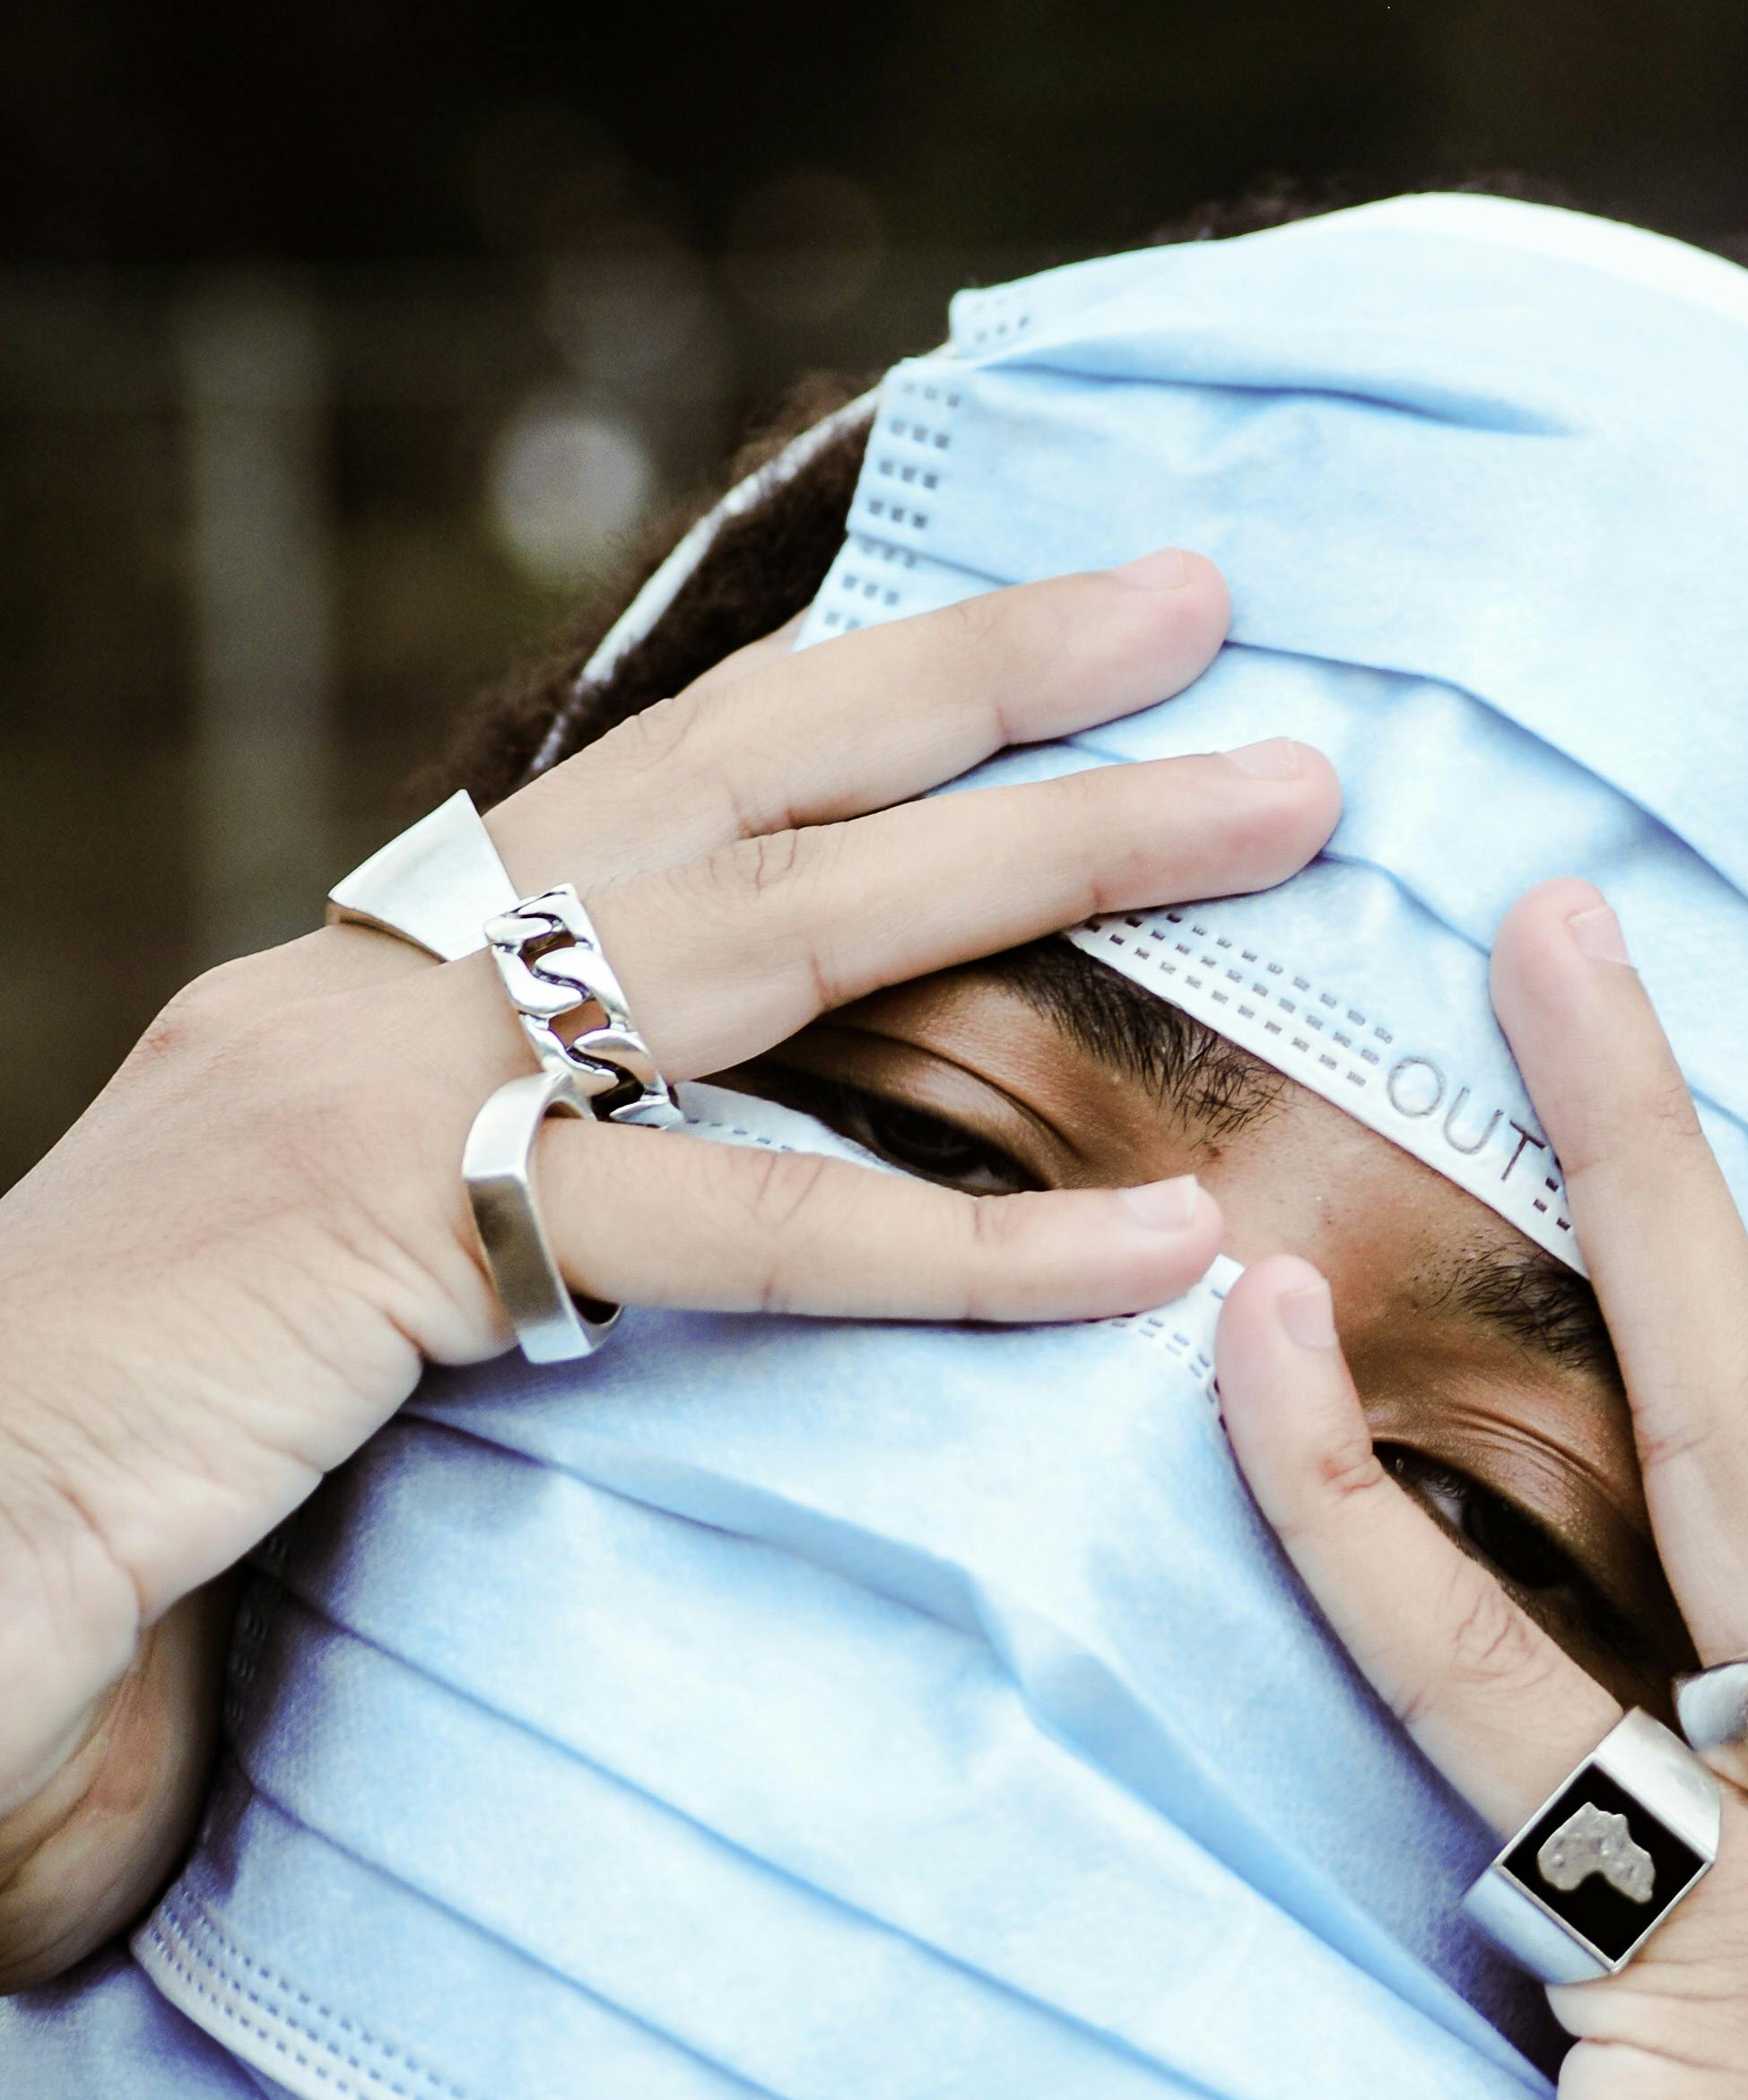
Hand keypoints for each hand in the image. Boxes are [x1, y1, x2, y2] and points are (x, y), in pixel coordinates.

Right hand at [0, 554, 1335, 1983]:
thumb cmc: (81, 1494)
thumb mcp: (310, 1319)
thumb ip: (476, 1243)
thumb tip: (634, 1236)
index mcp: (352, 999)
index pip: (640, 809)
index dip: (848, 712)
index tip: (1038, 655)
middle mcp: (362, 993)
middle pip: (735, 783)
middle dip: (986, 679)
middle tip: (1206, 605)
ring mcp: (362, 1084)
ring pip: (773, 931)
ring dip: (1045, 852)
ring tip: (1276, 804)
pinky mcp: (373, 1230)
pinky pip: (725, 1228)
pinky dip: (959, 1246)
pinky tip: (1151, 1244)